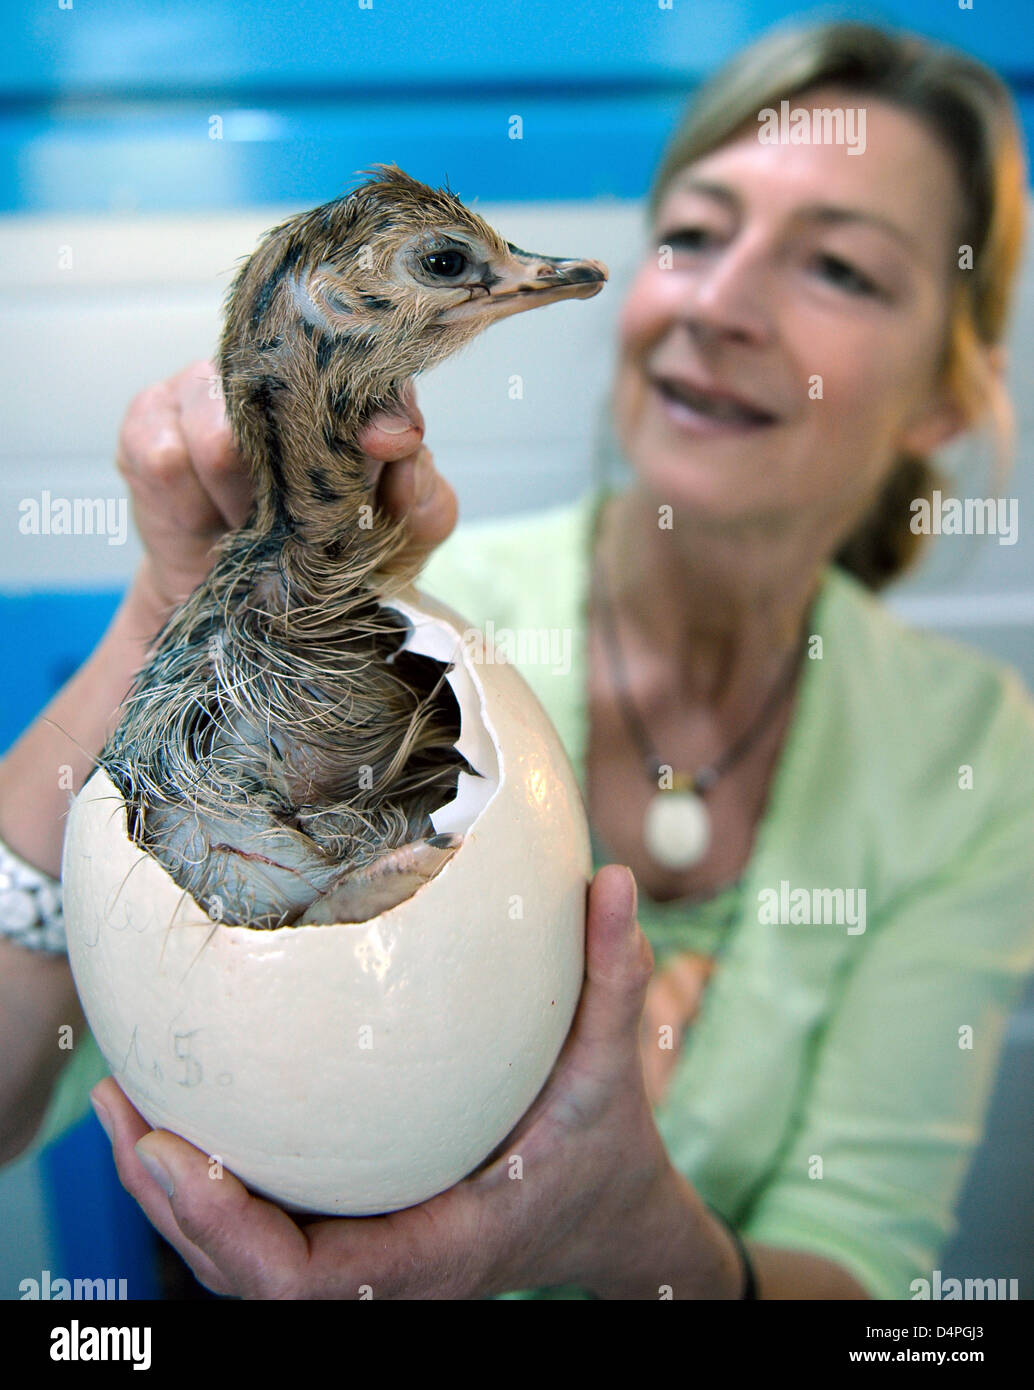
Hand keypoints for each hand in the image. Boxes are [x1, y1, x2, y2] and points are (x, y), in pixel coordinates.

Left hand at [89, 865, 729, 1298]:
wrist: (608, 1216)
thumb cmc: (603, 1149)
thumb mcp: (612, 1070)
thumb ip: (617, 978)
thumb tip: (616, 878)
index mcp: (435, 1251)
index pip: (303, 1281)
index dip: (225, 1228)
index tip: (175, 1151)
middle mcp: (384, 1271)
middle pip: (241, 1275)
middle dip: (170, 1203)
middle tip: (124, 1111)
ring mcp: (363, 1257)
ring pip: (237, 1259)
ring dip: (170, 1193)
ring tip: (122, 1106)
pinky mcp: (354, 1231)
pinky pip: (262, 1227)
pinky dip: (207, 1184)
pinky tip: (176, 1111)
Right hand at [116, 360, 455, 611]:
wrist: (242, 614)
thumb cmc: (330, 565)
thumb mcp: (397, 547)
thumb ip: (425, 502)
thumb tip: (405, 446)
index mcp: (339, 388)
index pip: (357, 362)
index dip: (371, 403)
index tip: (383, 444)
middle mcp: (269, 371)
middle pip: (279, 388)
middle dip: (297, 467)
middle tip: (305, 519)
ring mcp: (202, 390)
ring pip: (218, 431)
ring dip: (239, 495)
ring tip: (252, 526)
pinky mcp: (147, 424)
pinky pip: (163, 455)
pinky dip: (190, 503)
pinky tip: (205, 520)